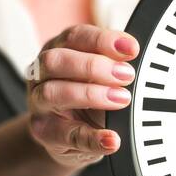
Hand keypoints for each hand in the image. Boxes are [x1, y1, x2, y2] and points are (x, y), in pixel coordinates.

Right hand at [25, 26, 138, 166]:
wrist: (66, 137)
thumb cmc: (85, 99)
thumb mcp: (98, 76)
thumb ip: (113, 64)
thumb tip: (136, 57)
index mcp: (57, 50)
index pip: (74, 37)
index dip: (103, 40)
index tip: (131, 49)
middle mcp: (42, 74)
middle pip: (55, 60)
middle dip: (93, 66)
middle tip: (126, 75)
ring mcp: (38, 104)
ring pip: (53, 92)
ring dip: (91, 94)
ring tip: (121, 99)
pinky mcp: (45, 133)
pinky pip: (67, 135)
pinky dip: (93, 138)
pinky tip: (111, 139)